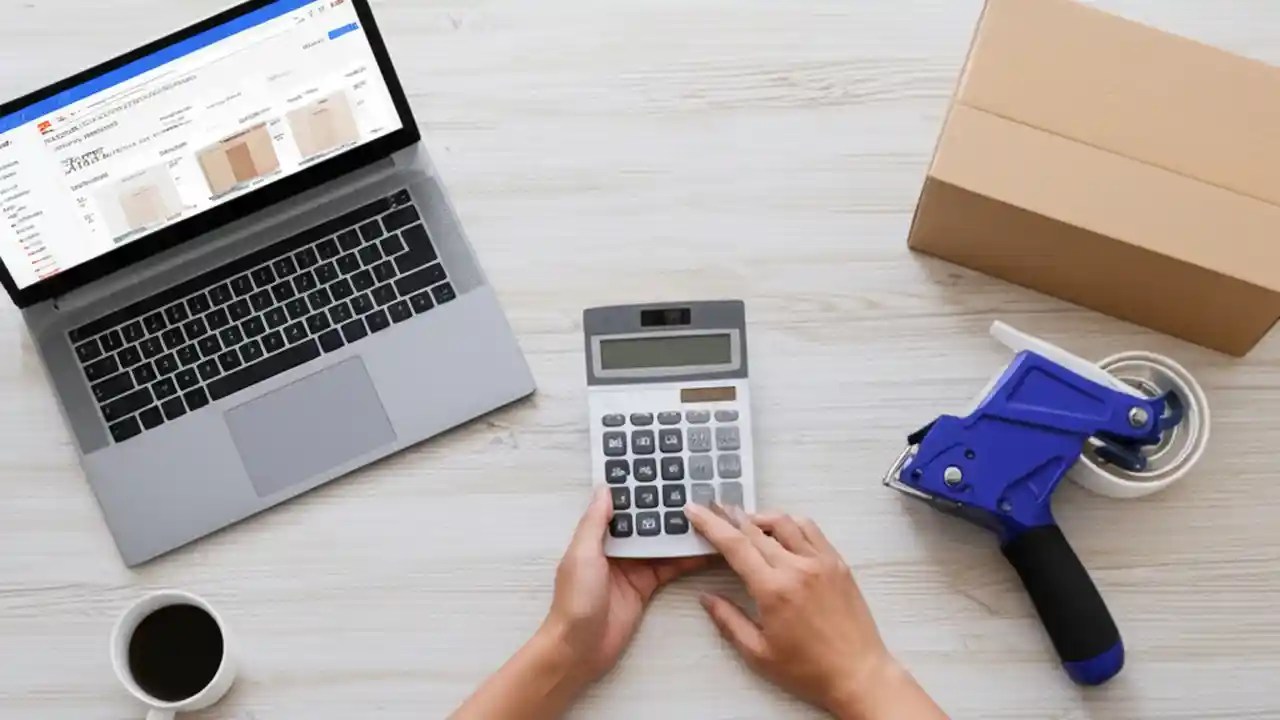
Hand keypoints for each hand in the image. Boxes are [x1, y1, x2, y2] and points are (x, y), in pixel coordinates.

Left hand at [543, 487, 706, 681]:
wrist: (579, 648)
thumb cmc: (575, 599)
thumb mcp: (583, 554)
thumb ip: (596, 522)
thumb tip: (605, 487)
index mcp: (597, 536)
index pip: (622, 508)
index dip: (640, 491)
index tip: (662, 471)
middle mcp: (616, 548)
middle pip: (645, 523)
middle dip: (666, 508)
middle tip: (696, 489)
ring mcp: (634, 567)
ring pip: (661, 543)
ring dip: (681, 531)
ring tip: (709, 513)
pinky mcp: (647, 586)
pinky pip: (670, 567)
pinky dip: (687, 558)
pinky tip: (707, 548)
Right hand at [685, 504, 945, 719]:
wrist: (857, 673)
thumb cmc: (808, 669)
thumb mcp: (758, 652)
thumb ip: (728, 621)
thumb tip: (706, 598)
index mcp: (773, 590)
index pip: (734, 545)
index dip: (710, 524)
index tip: (694, 510)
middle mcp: (797, 568)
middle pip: (755, 528)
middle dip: (729, 515)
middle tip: (713, 507)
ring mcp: (821, 562)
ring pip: (785, 521)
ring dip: (760, 516)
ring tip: (746, 522)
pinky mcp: (838, 564)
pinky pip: (811, 530)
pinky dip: (791, 523)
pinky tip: (782, 531)